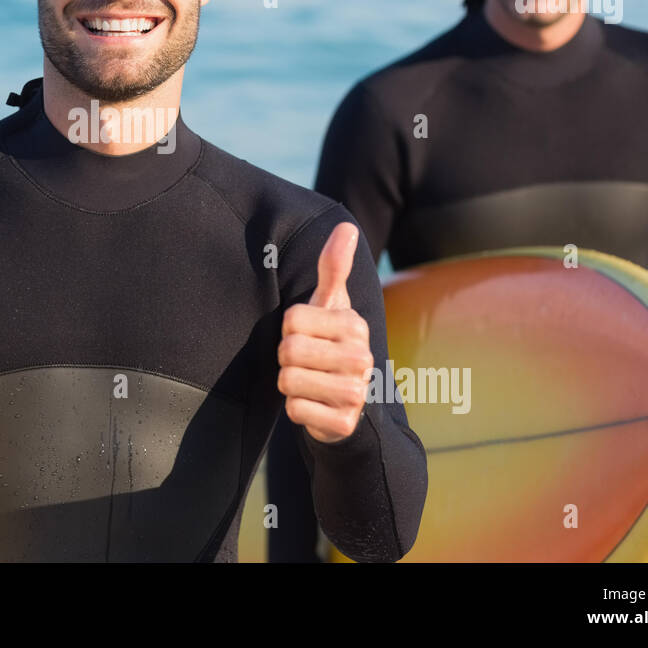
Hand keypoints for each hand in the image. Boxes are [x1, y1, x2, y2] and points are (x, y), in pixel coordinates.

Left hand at [277, 221, 373, 443]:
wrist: (347, 405)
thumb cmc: (330, 345)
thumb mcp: (331, 306)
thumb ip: (333, 267)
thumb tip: (346, 224)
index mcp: (354, 324)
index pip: (291, 319)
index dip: (290, 330)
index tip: (309, 337)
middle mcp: (361, 357)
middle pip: (288, 350)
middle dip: (287, 359)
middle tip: (306, 363)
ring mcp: (355, 392)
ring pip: (287, 380)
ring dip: (289, 384)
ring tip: (310, 382)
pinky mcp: (344, 422)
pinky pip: (294, 410)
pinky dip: (296, 409)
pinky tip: (314, 406)